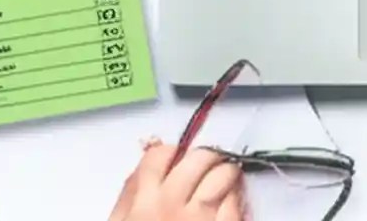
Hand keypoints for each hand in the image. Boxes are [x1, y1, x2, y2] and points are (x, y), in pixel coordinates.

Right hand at [109, 139, 248, 220]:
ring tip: (219, 183)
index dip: (171, 152)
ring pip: (225, 174)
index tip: (175, 159)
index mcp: (144, 203)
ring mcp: (203, 219)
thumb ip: (129, 195)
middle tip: (204, 166)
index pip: (161, 155)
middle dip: (205, 157)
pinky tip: (225, 207)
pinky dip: (235, 199)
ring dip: (225, 174)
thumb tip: (144, 165)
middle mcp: (174, 206)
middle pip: (200, 158)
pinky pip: (238, 202)